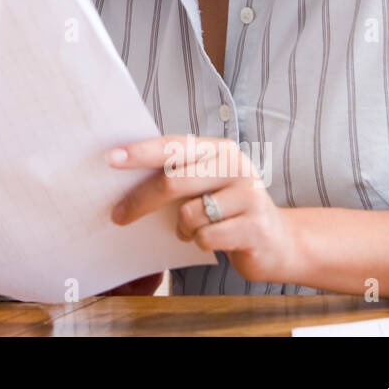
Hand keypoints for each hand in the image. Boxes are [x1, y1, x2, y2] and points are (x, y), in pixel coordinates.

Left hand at [107, 135, 299, 284]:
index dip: (140, 152)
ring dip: (182, 228)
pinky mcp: (255, 227)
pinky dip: (199, 242)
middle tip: (118, 216)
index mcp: (219, 149)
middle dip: (140, 201)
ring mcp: (249, 195)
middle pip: (173, 181)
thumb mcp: (205, 184)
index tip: (110, 159)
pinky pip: (206, 237)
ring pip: (189, 214)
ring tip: (191, 230)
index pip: (173, 146)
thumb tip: (124, 179)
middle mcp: (236, 166)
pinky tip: (210, 240)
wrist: (278, 241)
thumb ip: (176, 175)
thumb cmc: (227, 210)